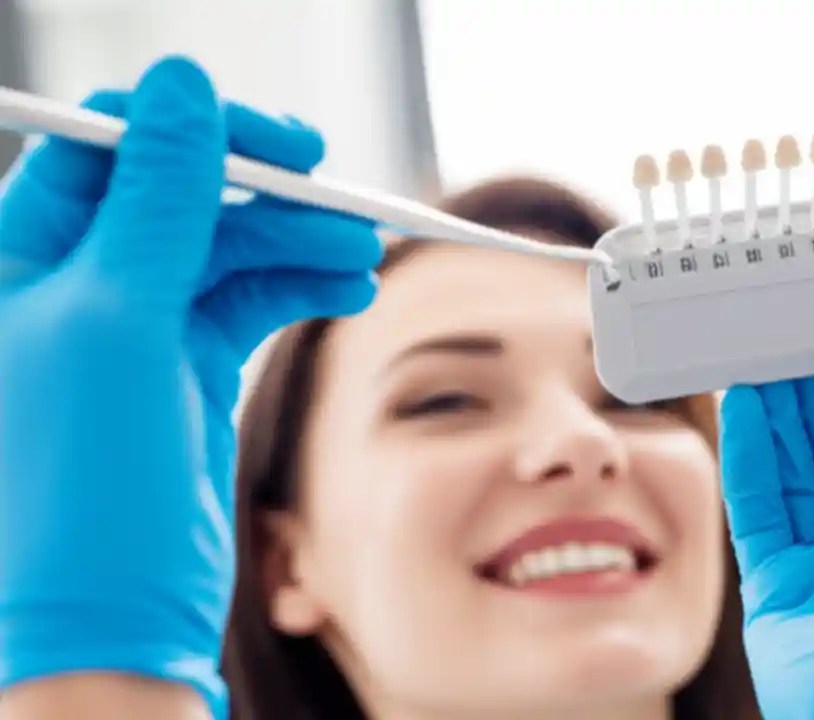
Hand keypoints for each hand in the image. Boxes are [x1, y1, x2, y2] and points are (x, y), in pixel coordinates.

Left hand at [0, 57, 380, 715]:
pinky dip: (300, 286)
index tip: (277, 141)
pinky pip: (249, 299)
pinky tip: (347, 287)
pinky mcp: (183, 368)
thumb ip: (155, 199)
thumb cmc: (76, 486)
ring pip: (225, 246)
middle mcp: (70, 282)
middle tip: (335, 194)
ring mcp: (130, 327)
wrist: (106, 622)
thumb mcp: (114, 320)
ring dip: (297, 242)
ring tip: (361, 255)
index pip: (111, 148)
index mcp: (17, 256)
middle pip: (181, 192)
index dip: (196, 129)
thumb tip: (184, 85)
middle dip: (264, 192)